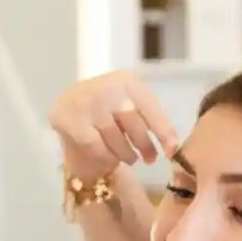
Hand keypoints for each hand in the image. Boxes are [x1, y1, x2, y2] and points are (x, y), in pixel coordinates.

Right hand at [48, 70, 179, 181]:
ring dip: (126, 153)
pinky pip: (95, 146)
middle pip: (133, 122)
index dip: (164, 131)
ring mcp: (86, 103)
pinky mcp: (70, 120)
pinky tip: (110, 159)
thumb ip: (150, 119)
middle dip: (144, 145)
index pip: (150, 108)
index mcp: (127, 81)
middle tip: (149, 159)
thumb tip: (172, 148)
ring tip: (130, 158)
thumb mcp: (130, 103)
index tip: (171, 152)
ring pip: (114, 136)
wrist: (69, 103)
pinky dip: (106, 156)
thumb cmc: (109, 107)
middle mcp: (106, 87)